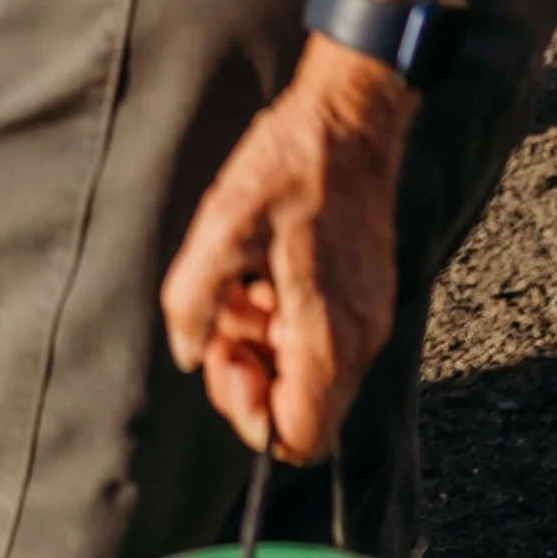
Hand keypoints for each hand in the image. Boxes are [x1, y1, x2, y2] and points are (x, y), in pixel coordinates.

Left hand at [159, 44, 410, 462]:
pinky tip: (257, 273)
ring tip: (235, 284)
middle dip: (248, 375)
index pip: (298, 438)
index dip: (249, 415)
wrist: (349, 118)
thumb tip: (190, 355)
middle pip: (299, 411)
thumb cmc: (289, 167)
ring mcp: (366, 319)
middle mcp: (359, 341)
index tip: (222, 356)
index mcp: (328, 336)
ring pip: (304, 372)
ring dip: (260, 342)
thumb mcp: (221, 227)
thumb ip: (196, 302)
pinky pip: (315, 336)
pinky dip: (279, 319)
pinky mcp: (363, 296)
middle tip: (218, 322)